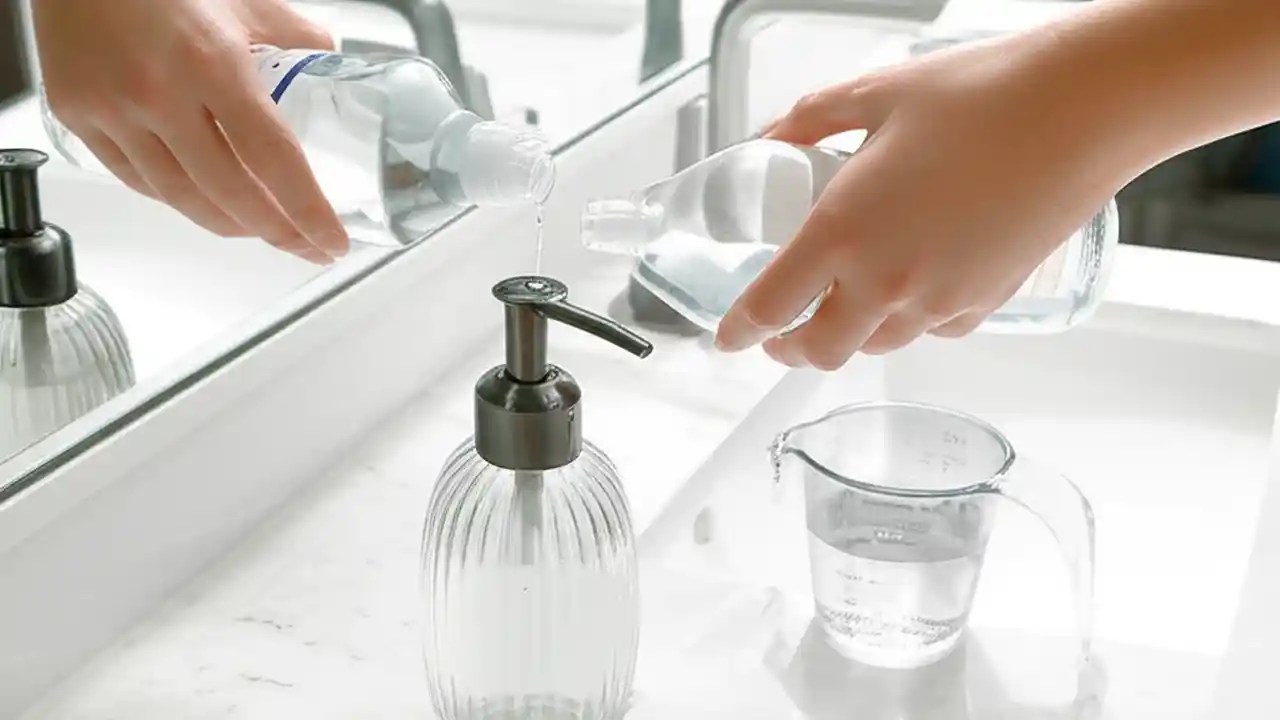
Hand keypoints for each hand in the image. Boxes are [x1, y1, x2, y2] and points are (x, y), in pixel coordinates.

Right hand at [34, 0, 346, 263]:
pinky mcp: (76, 116)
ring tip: (263, 230)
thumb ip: (295, 36)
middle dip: (275, 233)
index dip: (307, 211)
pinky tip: (207, 202)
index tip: (331, 242)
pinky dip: (179, 200)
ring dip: (229, 225)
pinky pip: (137, 180)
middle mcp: (158, 94)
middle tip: (306, 247)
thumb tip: (330, 64)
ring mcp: (111, 110)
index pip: (273, 158)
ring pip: (180, 198)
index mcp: (211, 62)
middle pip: (229, 194)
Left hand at [714, 35, 1126, 368]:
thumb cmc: (979, 95)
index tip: (726, 337)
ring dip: (847, 338)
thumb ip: (810, 120)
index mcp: (842, 232)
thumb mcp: (873, 94)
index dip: (738, 330)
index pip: (770, 306)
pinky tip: (910, 288)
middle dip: (789, 349)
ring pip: (876, 346)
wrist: (1081, 110)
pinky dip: (909, 322)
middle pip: (819, 350)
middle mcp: (886, 280)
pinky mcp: (986, 302)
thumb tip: (774, 137)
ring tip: (840, 309)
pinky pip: (933, 330)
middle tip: (779, 333)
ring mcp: (940, 298)